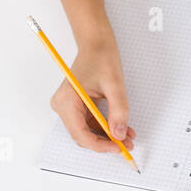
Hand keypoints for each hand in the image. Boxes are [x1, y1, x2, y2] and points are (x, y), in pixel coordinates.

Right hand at [50, 36, 135, 154]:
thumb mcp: (115, 84)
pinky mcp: (76, 106)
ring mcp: (68, 107)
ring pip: (87, 131)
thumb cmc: (101, 57)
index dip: (100, 145)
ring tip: (127, 137)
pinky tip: (120, 128)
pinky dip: (104, 127)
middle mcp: (63, 106)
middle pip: (83, 135)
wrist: (96, 43)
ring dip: (107, 136)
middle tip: (126, 144)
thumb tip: (119, 134)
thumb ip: (118, 110)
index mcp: (67, 101)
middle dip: (105, 142)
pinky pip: (89, 123)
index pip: (80, 134)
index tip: (118, 147)